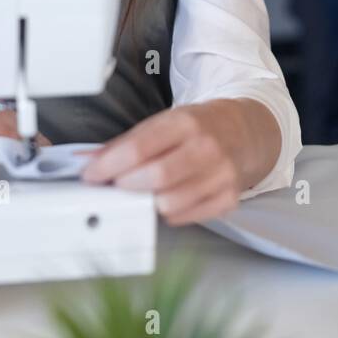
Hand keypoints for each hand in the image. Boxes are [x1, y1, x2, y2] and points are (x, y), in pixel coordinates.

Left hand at [81, 102, 244, 225]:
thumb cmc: (201, 127)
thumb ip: (130, 141)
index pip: (140, 147)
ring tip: (146, 190)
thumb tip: (91, 159)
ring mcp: (220, 176)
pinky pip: (185, 217)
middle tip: (116, 185)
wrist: (246, 132)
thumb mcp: (167, 120)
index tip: (91, 174)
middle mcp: (206, 148)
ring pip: (169, 203)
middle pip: (155, 177)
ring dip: (148, 201)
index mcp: (186, 122)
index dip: (109, 165)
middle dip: (126, 185)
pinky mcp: (228, 199)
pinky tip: (170, 197)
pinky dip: (169, 212)